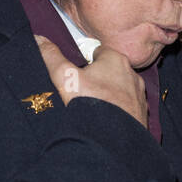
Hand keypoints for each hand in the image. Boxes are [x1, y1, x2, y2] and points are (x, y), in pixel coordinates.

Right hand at [33, 37, 147, 127]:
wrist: (113, 141)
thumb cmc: (90, 104)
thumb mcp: (65, 77)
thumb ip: (52, 56)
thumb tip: (39, 39)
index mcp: (116, 60)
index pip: (98, 51)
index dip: (85, 60)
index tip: (76, 73)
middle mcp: (133, 75)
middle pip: (111, 71)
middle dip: (99, 78)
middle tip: (82, 92)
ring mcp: (140, 96)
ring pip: (121, 90)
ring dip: (110, 96)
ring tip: (94, 109)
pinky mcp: (143, 115)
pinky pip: (128, 108)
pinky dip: (119, 112)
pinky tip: (106, 121)